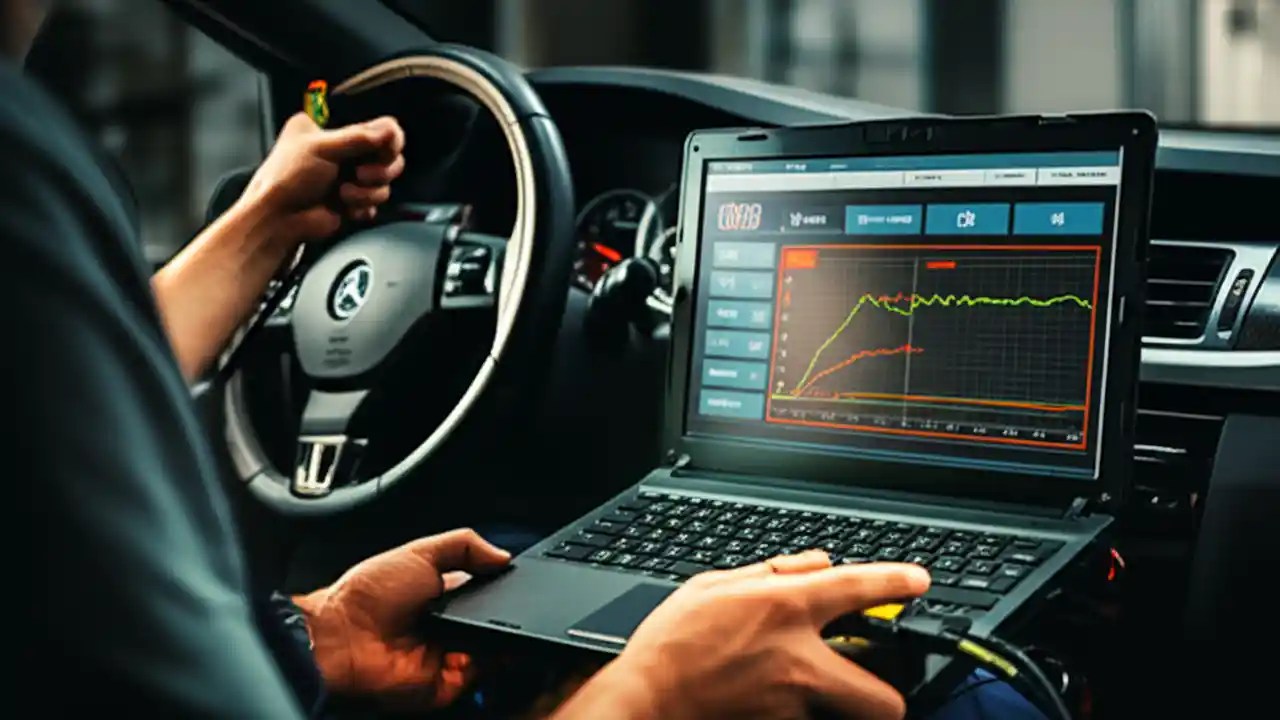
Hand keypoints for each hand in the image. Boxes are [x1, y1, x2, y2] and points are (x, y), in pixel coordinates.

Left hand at [239, 112, 406, 243]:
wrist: (279, 220)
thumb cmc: (288, 178)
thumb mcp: (322, 148)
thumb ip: (359, 137)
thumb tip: (392, 131)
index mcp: (330, 128)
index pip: (377, 128)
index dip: (387, 141)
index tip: (382, 151)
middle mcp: (343, 151)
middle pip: (388, 157)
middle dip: (377, 171)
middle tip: (360, 174)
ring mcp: (349, 177)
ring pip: (383, 182)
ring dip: (367, 192)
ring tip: (343, 194)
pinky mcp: (353, 201)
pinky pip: (375, 202)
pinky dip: (363, 206)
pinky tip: (345, 208)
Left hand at [293, 529, 510, 709]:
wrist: (342, 636)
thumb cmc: (368, 594)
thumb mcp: (419, 552)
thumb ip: (464, 545)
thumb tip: (503, 555)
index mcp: (445, 595)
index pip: (489, 593)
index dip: (504, 587)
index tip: (519, 580)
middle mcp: (452, 627)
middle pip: (498, 622)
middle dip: (510, 613)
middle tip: (514, 602)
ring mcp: (452, 656)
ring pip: (497, 648)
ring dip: (502, 635)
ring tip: (497, 619)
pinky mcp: (449, 683)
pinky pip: (482, 674)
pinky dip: (489, 660)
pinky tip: (480, 641)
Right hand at [555, 552, 930, 719]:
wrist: (645, 705)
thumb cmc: (670, 645)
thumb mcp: (712, 586)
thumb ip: (773, 572)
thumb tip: (817, 563)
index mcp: (783, 609)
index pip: (860, 588)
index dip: (898, 581)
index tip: (918, 581)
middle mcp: (799, 662)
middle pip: (884, 699)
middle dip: (892, 697)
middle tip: (876, 682)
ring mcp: (792, 707)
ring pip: (844, 717)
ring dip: (834, 706)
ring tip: (802, 691)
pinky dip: (798, 714)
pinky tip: (767, 701)